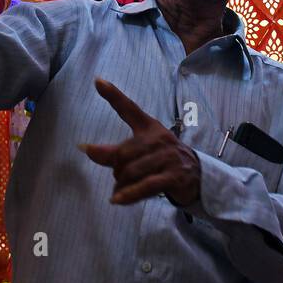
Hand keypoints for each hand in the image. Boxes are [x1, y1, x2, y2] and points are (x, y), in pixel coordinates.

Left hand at [79, 79, 201, 206]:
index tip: (98, 81)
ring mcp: (167, 158)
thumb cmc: (163, 158)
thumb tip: (85, 149)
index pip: (130, 109)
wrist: (198, 175)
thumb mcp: (141, 150)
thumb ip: (113, 150)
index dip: (114, 96)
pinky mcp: (172, 177)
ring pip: (130, 172)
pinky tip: (117, 200)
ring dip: (121, 185)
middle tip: (120, 177)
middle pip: (122, 154)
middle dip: (116, 170)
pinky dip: (128, 195)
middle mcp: (158, 139)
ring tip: (121, 191)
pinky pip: (144, 186)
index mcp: (149, 127)